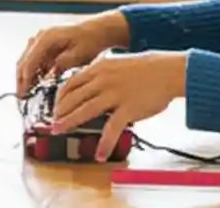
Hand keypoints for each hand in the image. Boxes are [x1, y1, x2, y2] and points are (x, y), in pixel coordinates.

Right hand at [16, 11, 130, 95]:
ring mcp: (41, 39)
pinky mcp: (45, 43)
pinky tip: (37, 83)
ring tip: (27, 93)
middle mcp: (40, 36)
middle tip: (22, 98)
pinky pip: (34, 59)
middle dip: (21, 80)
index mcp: (47, 38)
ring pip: (26, 60)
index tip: (24, 96)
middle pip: (23, 61)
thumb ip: (62, 64)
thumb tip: (49, 74)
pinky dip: (33, 71)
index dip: (25, 81)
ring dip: (26, 76)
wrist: (99, 30)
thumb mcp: (79, 55)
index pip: (29, 63)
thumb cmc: (91, 40)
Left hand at [52, 52, 188, 160]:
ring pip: (85, 110)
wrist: (167, 71)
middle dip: (59, 112)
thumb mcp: (115, 65)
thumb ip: (100, 75)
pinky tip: (99, 154)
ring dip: (70, 123)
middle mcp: (103, 80)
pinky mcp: (128, 108)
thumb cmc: (144, 69)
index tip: (55, 108)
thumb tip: (86, 88)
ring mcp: (115, 94)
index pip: (70, 83)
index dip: (59, 98)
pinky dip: (104, 143)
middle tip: (52, 124)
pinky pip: (112, 128)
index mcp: (98, 69)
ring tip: (59, 132)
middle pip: (73, 98)